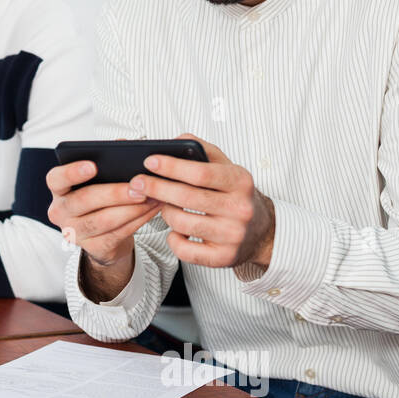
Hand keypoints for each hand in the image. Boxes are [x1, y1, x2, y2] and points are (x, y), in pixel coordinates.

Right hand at [46, 159, 166, 300]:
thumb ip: (107, 160)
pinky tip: (153, 209)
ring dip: (131, 208)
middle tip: (138, 186)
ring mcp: (75, 233)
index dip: (72, 172)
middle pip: (84, 201)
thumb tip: (123, 145)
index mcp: (59, 189)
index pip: (56, 179)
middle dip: (114, 193)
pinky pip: (118, 234)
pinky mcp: (93, 248)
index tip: (93, 166)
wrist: (103, 234)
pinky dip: (139, 220)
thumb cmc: (101, 197)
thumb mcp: (99, 179)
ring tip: (152, 196)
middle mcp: (60, 211)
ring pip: (104, 220)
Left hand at [134, 134, 274, 269]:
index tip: (150, 161)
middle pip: (186, 197)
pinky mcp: (223, 257)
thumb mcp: (228, 168)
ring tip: (164, 206)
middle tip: (137, 182)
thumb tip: (177, 140)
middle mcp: (239, 208)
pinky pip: (184, 249)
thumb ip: (203, 151)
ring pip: (181, 222)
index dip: (171, 166)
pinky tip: (176, 230)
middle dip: (156, 188)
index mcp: (240, 181)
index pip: (201, 173)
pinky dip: (173, 238)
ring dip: (165, 212)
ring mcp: (232, 235)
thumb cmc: (236, 195)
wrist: (262, 231)